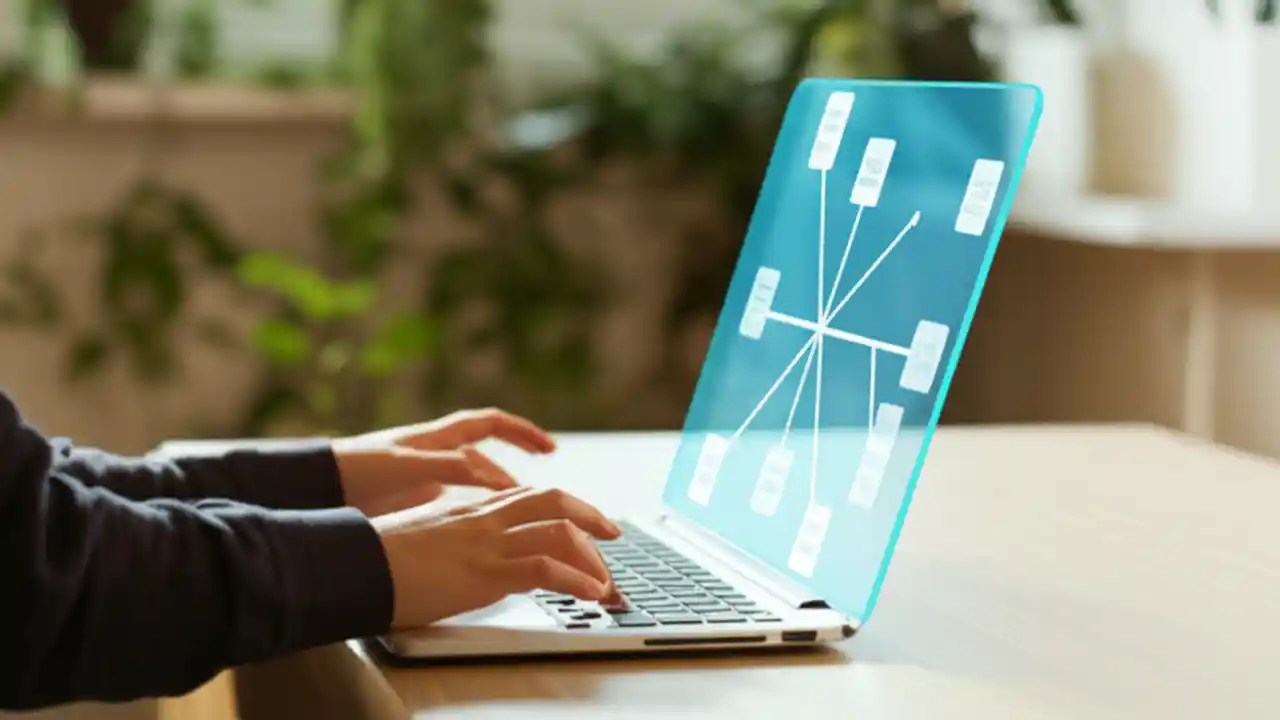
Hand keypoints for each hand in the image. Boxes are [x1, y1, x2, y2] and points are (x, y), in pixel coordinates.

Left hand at [332, 409, 556, 516]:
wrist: (322, 488)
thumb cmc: (361, 469)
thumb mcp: (411, 465)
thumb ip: (454, 470)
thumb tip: (498, 481)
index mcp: (442, 438)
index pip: (493, 424)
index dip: (523, 432)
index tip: (548, 447)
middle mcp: (441, 457)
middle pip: (492, 462)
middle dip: (519, 478)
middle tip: (546, 501)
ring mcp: (431, 481)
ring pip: (478, 489)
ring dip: (500, 504)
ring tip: (525, 525)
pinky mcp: (421, 505)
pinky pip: (460, 509)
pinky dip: (477, 520)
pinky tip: (488, 538)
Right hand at [374, 486, 623, 627]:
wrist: (351, 563)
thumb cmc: (374, 557)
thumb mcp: (419, 537)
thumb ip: (447, 540)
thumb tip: (457, 558)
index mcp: (468, 509)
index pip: (527, 498)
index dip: (559, 508)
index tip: (578, 521)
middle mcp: (483, 518)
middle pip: (552, 501)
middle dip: (589, 515)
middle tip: (612, 533)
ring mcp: (487, 542)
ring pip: (558, 531)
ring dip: (592, 558)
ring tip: (609, 581)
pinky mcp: (486, 571)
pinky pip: (546, 567)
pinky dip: (577, 579)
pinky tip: (592, 593)